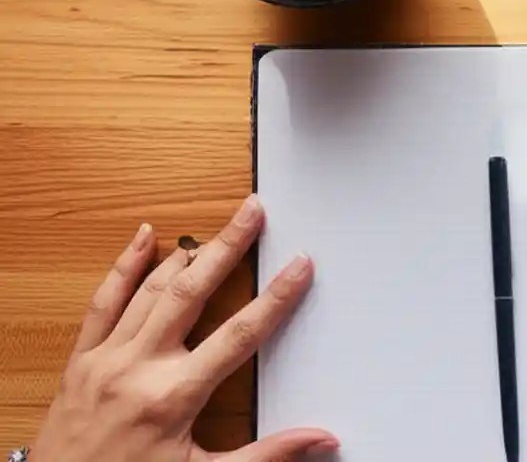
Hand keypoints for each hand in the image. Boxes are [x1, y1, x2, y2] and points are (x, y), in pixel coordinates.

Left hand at [31, 195, 336, 461]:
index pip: (240, 335)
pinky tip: (142, 239)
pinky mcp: (81, 361)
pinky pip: (102, 302)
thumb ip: (268, 454)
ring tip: (216, 227)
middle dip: (227, 248)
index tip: (299, 267)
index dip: (275, 298)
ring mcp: (106, 359)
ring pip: (151, 290)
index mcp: (174, 397)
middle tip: (252, 212)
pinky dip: (123, 267)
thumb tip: (321, 438)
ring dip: (186, 253)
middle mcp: (138, 368)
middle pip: (192, 293)